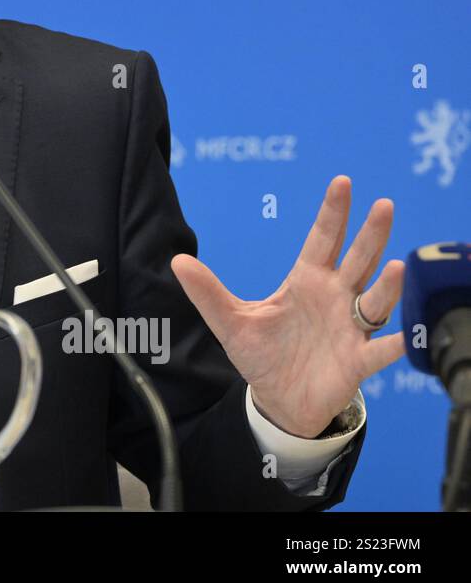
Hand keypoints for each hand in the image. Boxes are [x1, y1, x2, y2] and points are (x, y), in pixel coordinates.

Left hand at [170, 175, 404, 437]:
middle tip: (383, 205)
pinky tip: (405, 335)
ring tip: (394, 266)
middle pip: (357, 260)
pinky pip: (381, 350)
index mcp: (306, 281)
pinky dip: (393, 343)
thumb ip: (208, 292)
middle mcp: (335, 298)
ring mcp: (350, 328)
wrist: (279, 400)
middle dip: (371, 234)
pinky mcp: (358, 361)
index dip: (332, 213)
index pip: (322, 240)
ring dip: (387, 285)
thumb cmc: (262, 354)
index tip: (341, 183)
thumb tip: (177, 261)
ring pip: (375, 300)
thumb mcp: (231, 321)